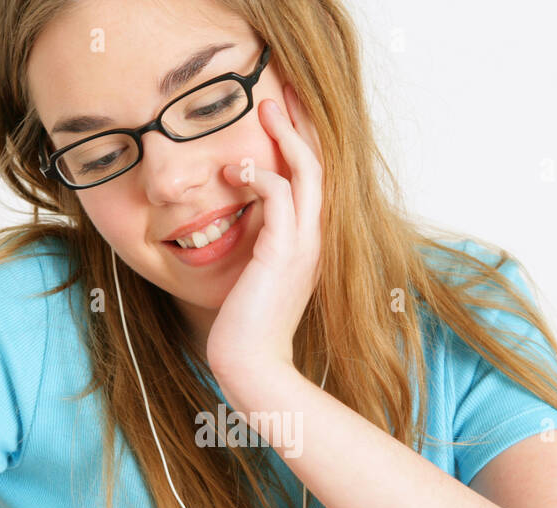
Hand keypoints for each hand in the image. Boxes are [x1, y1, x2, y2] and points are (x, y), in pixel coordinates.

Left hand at [206, 82, 323, 382]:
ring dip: (285, 137)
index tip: (284, 117)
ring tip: (262, 110)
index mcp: (310, 245)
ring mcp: (304, 246)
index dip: (304, 146)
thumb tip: (242, 215)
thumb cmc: (245, 326)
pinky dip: (261, 174)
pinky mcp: (283, 252)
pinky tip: (236, 170)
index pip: (316, 184)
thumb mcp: (255, 275)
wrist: (250, 363)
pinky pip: (282, 195)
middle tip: (278, 95)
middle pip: (321, 167)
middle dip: (300, 126)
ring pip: (308, 173)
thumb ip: (258, 244)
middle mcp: (315, 241)